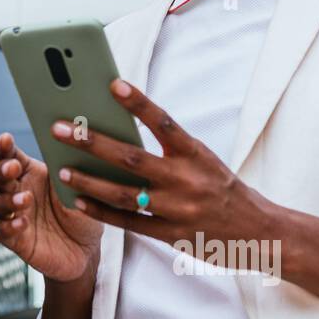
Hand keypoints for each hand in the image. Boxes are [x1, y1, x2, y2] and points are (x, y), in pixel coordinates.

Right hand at [0, 132, 102, 281]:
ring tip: (26, 199)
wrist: (87, 251)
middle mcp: (18, 191)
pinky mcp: (15, 240)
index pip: (10, 155)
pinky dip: (8, 226)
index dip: (3, 146)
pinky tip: (22, 223)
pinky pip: (0, 231)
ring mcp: (14, 215)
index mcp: (32, 172)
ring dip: (7, 200)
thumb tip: (69, 143)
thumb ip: (69, 170)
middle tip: (13, 168)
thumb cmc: (83, 213)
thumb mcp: (82, 188)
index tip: (5, 139)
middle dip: (0, 170)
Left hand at [48, 78, 278, 265]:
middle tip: (60, 129)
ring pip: (124, 193)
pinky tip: (78, 201)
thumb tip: (118, 130)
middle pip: (132, 158)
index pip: (164, 122)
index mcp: (196, 154)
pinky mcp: (171, 234)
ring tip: (62, 170)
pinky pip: (129, 223)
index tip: (113, 84)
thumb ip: (168, 147)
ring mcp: (178, 209)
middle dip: (91, 142)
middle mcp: (187, 179)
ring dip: (89, 181)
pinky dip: (101, 211)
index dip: (139, 103)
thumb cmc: (220, 187)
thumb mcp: (203, 160)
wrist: (258, 232)